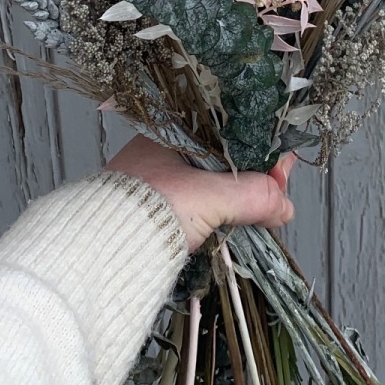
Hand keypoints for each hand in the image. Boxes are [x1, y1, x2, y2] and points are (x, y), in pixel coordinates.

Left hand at [104, 136, 295, 251]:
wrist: (99, 252)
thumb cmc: (147, 208)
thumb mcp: (209, 197)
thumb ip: (251, 195)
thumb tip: (285, 205)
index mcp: (174, 133)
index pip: (228, 132)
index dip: (259, 149)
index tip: (281, 169)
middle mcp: (165, 151)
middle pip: (223, 159)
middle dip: (252, 177)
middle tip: (276, 195)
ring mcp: (158, 180)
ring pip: (211, 183)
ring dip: (236, 198)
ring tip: (261, 211)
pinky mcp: (155, 208)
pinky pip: (197, 203)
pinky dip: (217, 212)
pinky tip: (232, 223)